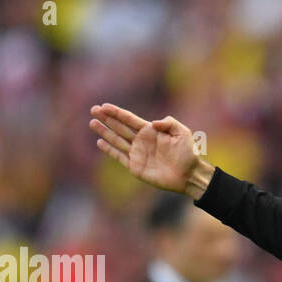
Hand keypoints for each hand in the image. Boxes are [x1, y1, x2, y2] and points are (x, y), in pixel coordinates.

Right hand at [89, 103, 211, 196]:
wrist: (189, 175)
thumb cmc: (188, 153)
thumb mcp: (183, 133)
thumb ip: (169, 123)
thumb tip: (152, 123)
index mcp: (150, 131)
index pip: (129, 119)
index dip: (117, 113)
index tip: (104, 106)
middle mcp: (141, 141)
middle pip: (120, 127)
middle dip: (106, 119)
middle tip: (93, 109)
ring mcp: (137, 154)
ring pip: (116, 140)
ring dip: (104, 132)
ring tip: (93, 123)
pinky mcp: (135, 167)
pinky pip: (119, 157)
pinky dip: (109, 150)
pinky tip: (100, 142)